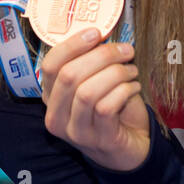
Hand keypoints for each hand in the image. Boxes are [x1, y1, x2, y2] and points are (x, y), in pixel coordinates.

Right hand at [37, 28, 149, 171]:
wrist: (130, 150)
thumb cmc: (112, 111)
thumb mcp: (95, 85)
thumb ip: (91, 64)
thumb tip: (101, 35)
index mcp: (51, 98)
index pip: (49, 66)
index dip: (72, 45)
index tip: (96, 32)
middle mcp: (56, 117)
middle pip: (69, 76)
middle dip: (101, 56)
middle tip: (125, 50)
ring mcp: (76, 131)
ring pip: (87, 92)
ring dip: (115, 74)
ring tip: (132, 71)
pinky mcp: (98, 140)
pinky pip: (106, 108)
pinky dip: (124, 91)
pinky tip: (134, 87)